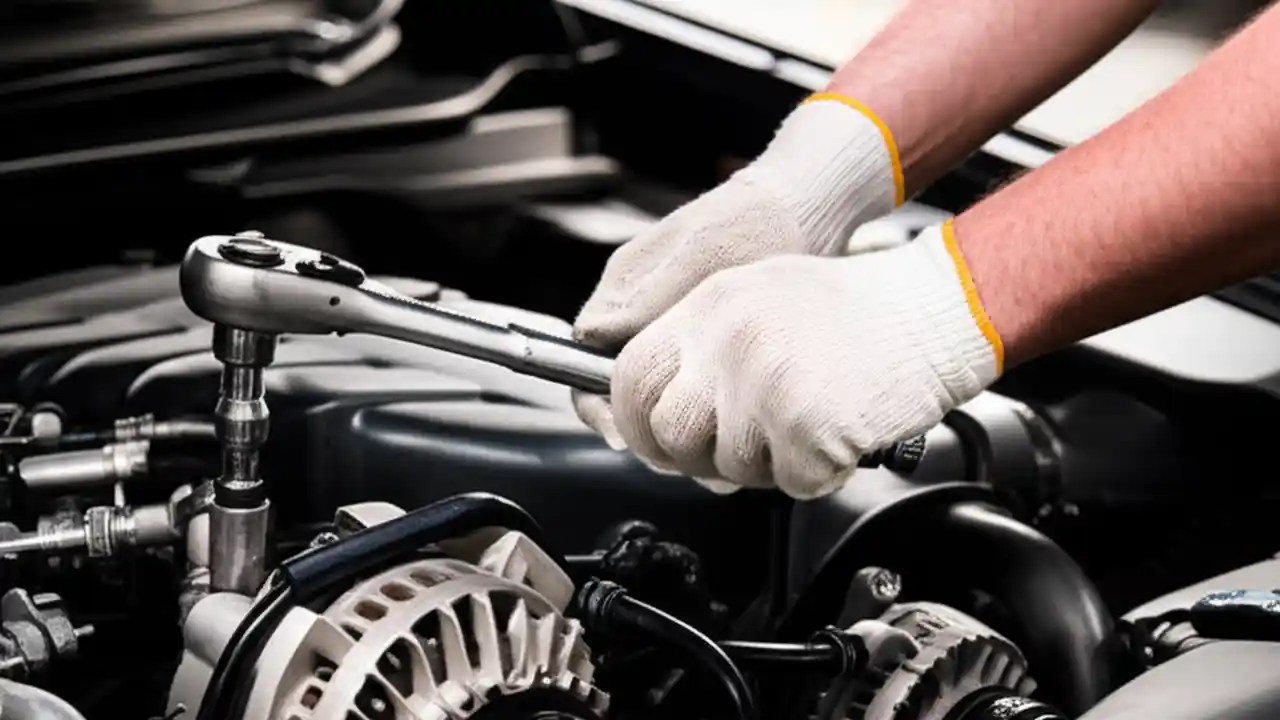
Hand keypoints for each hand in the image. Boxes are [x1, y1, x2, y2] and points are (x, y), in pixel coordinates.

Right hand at [574, 96, 902, 439]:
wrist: (803, 208)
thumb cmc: (756, 226)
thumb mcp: (699, 262)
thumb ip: (641, 299)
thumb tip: (591, 338)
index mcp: (621, 290)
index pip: (580, 360)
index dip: (599, 405)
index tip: (630, 435)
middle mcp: (635, 307)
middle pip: (615, 383)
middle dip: (646, 423)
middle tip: (685, 454)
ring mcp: (665, 319)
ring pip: (651, 387)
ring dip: (678, 419)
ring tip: (716, 444)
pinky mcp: (697, 329)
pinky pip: (682, 378)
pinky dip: (702, 403)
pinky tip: (733, 416)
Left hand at [608, 223, 1001, 498]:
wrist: (938, 306)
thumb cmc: (860, 311)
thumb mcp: (759, 300)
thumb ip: (702, 350)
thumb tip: (660, 413)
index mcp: (708, 308)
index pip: (628, 376)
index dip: (635, 420)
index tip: (654, 437)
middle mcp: (726, 342)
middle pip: (666, 433)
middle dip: (695, 457)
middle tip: (739, 448)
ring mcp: (763, 384)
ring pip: (726, 468)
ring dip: (767, 465)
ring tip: (808, 422)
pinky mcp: (804, 425)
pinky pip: (789, 483)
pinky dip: (817, 474)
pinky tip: (839, 433)